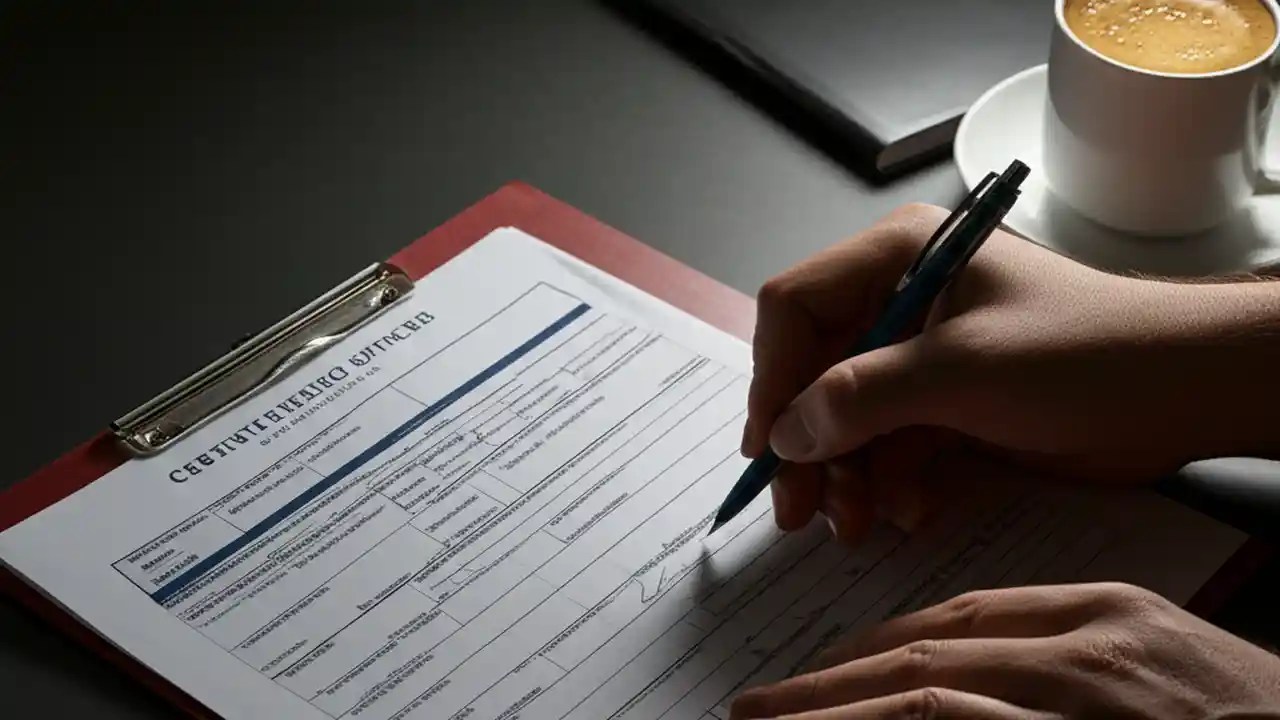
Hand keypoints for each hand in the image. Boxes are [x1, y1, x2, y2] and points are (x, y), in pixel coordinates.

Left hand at [729, 582, 1279, 718]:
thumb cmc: (1241, 715)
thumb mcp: (1150, 662)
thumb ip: (1057, 657)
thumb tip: (945, 678)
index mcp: (1101, 613)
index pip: (954, 619)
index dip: (868, 646)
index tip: (815, 669)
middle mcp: (1087, 656)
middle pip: (922, 660)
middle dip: (826, 687)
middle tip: (755, 708)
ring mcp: (1086, 710)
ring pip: (928, 707)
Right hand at [744, 203, 1279, 542]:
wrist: (1185, 391)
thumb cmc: (1078, 354)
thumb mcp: (961, 371)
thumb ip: (861, 398)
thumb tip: (782, 436)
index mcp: (896, 257)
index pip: (796, 309)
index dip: (772, 379)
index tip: (766, 449)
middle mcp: (899, 298)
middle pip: (816, 371)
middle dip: (808, 444)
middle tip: (796, 514)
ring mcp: (923, 355)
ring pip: (849, 417)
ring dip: (847, 475)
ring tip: (854, 527)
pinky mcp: (948, 403)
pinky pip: (891, 443)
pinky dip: (890, 482)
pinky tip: (907, 514)